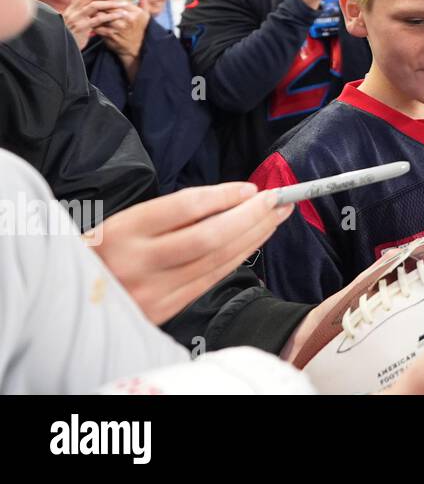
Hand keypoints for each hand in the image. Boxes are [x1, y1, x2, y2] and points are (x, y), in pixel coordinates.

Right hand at [63, 0, 128, 49]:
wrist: (63, 49)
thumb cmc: (72, 36)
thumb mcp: (75, 22)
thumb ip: (82, 13)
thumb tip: (94, 4)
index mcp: (70, 9)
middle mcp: (72, 12)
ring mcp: (76, 19)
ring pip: (94, 6)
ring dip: (110, 3)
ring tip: (123, 4)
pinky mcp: (82, 28)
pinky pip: (98, 19)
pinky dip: (110, 16)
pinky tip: (119, 15)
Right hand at [86, 183, 292, 324]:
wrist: (70, 296)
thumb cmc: (105, 250)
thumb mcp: (126, 221)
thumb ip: (174, 213)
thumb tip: (234, 199)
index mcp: (124, 231)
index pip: (186, 207)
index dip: (224, 196)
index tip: (251, 188)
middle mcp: (138, 263)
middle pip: (210, 236)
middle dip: (251, 216)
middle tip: (278, 199)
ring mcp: (151, 291)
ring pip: (216, 261)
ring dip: (254, 236)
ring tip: (276, 217)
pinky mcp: (163, 311)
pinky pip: (210, 280)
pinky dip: (237, 258)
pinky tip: (255, 242)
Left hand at [97, 1, 150, 75]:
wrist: (137, 49)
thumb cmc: (140, 30)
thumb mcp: (146, 16)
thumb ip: (144, 3)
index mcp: (135, 12)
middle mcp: (127, 19)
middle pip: (108, 6)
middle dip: (101, 3)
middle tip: (94, 1)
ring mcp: (118, 28)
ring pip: (101, 15)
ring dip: (95, 12)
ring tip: (91, 10)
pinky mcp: (110, 35)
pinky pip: (98, 26)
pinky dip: (93, 22)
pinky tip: (91, 20)